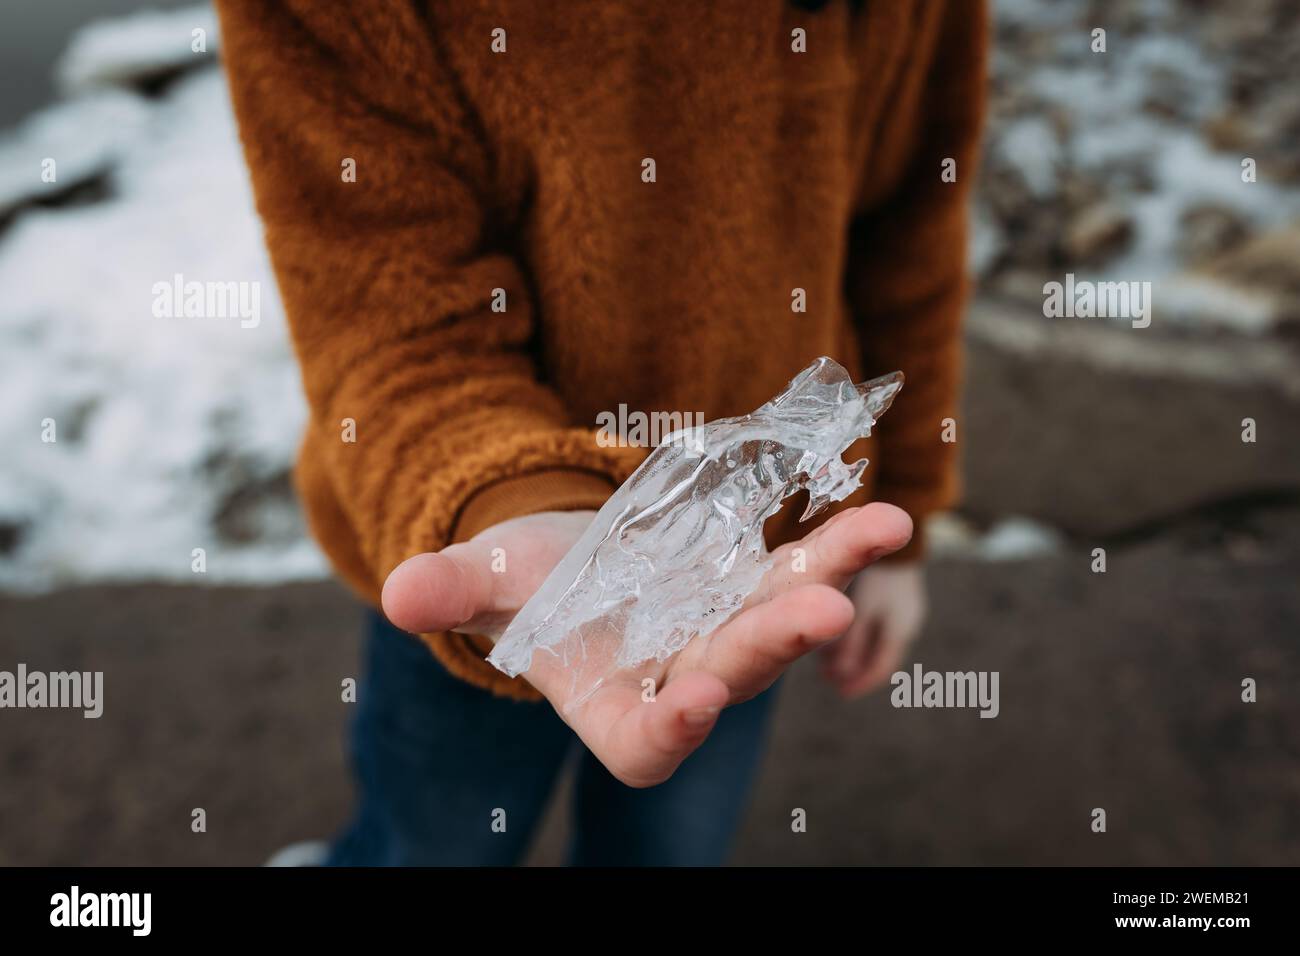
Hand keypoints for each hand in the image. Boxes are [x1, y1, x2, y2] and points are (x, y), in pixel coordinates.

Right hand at [382, 503, 911, 786]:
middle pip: (729, 678)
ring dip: (825, 583)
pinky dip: (841, 544)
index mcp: (611, 702)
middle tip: (812, 615)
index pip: (645, 745)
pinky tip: (884, 515)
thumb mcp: (482, 578)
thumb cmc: (522, 583)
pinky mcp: (758, 585)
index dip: (669, 732)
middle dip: (766, 648)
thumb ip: (448, 588)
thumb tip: (398, 595)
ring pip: (780, 620)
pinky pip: (803, 566)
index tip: (693, 703)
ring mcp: (728, 632)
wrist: (574, 556)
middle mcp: (681, 678)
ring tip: (873, 537)